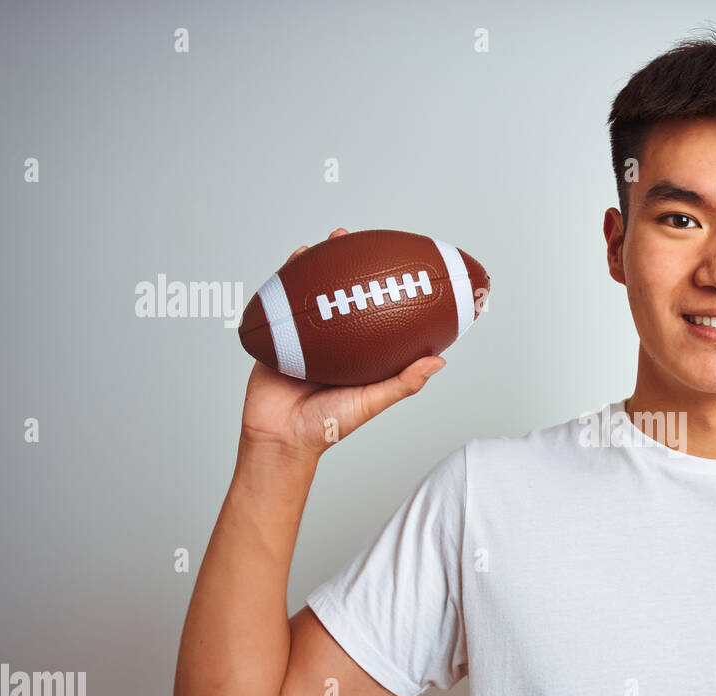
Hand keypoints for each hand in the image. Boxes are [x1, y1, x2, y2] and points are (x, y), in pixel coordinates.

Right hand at [238, 227, 446, 460]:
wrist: (279, 438)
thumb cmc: (326, 427)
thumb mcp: (370, 402)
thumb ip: (402, 383)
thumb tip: (439, 360)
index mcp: (358, 352)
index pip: (379, 316)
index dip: (392, 293)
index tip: (409, 269)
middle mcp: (334, 339)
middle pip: (346, 295)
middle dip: (359, 266)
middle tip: (373, 241)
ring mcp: (305, 334)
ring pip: (316, 292)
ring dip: (326, 262)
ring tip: (337, 238)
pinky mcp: (277, 334)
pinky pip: (282, 300)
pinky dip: (289, 277)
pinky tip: (299, 257)